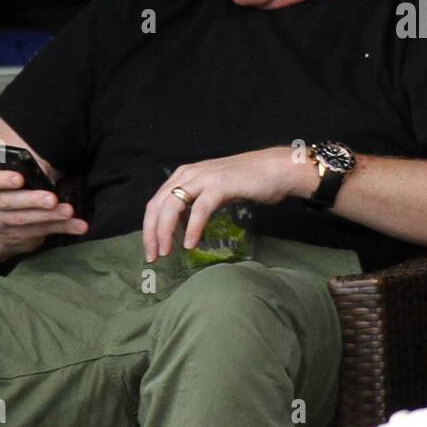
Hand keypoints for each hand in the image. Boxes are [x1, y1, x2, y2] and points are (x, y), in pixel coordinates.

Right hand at [0, 169, 87, 257]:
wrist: (5, 223)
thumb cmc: (18, 189)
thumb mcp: (22, 173)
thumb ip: (32, 168)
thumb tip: (45, 170)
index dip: (3, 179)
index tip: (20, 179)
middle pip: (8, 202)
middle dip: (32, 200)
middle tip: (51, 199)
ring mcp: (3, 222)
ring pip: (25, 219)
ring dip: (50, 215)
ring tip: (68, 211)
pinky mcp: (20, 235)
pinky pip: (42, 231)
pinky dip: (63, 227)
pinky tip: (79, 226)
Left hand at [143, 147, 309, 262]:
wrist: (277, 169)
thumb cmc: (249, 182)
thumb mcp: (214, 191)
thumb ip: (196, 203)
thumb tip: (182, 227)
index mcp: (185, 175)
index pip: (156, 202)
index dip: (149, 228)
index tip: (151, 250)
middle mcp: (189, 174)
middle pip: (158, 205)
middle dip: (151, 233)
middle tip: (153, 257)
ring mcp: (204, 178)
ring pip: (173, 205)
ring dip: (165, 232)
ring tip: (167, 252)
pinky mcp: (220, 185)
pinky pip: (200, 209)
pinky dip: (193, 228)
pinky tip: (191, 244)